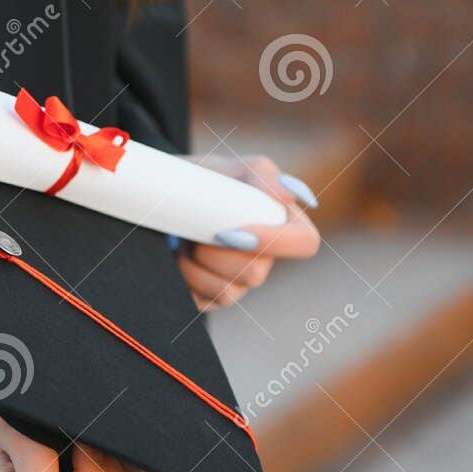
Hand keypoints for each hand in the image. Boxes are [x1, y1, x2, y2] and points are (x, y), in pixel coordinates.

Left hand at [178, 155, 321, 309]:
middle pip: (256, 273)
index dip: (275, 241)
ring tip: (187, 239)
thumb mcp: (234, 170)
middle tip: (200, 229)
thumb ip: (265, 176)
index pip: (305, 242)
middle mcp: (265, 258)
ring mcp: (239, 282)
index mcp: (283, 224)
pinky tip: (180, 256)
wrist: (167, 196)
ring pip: (229, 292)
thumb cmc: (207, 181)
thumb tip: (292, 194)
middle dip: (220, 253)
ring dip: (199, 263)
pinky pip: (205, 301)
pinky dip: (186, 277)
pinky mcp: (211, 297)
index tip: (235, 228)